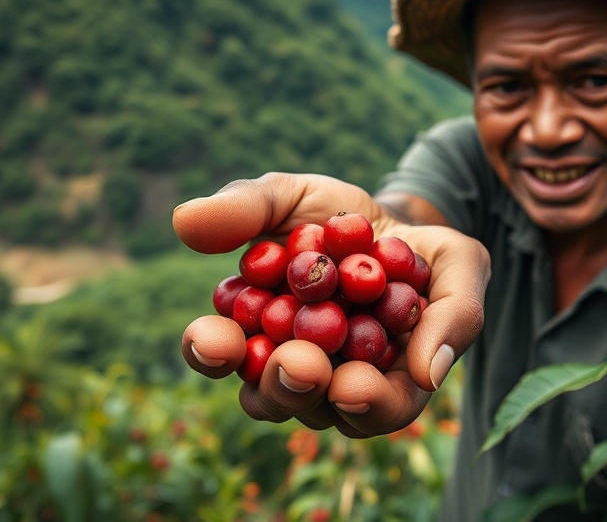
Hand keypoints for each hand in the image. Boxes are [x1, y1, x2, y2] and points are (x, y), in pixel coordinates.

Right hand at [174, 172, 489, 436]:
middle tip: (296, 362)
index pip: (219, 352)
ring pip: (342, 412)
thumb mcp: (288, 194)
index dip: (210, 350)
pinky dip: (409, 381)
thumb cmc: (329, 216)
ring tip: (353, 383)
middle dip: (284, 384)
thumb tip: (184, 221)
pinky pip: (402, 397)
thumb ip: (242, 206)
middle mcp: (297, 372)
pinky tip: (422, 368)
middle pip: (278, 397)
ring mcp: (349, 387)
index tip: (211, 338)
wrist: (400, 223)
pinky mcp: (405, 385)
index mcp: (253, 332)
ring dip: (348, 400)